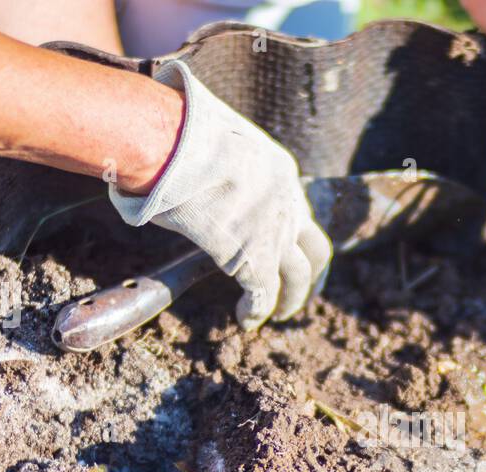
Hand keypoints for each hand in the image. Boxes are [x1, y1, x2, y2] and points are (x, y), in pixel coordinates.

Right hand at [109, 60, 331, 329]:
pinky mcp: (256, 259)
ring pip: (298, 276)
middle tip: (301, 289)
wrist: (171, 142)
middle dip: (311, 272)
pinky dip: (257, 312)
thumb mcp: (210, 146)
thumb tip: (177, 169)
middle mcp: (288, 203)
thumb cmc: (176, 136)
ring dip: (290, 299)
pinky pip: (264, 296)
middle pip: (314, 247)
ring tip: (279, 314)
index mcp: (280, 171)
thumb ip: (209, 165)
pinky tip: (245, 320)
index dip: (290, 232)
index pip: (295, 209)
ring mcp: (276, 233)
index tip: (281, 246)